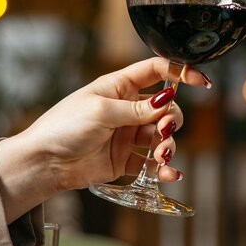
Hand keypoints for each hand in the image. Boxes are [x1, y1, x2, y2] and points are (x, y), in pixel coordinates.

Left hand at [0, 58, 210, 218]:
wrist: (44, 162)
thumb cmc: (63, 127)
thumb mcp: (101, 112)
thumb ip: (138, 109)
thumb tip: (169, 99)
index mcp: (119, 86)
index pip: (157, 71)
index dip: (180, 72)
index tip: (202, 82)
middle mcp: (127, 108)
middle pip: (166, 108)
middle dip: (171, 120)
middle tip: (162, 132)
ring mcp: (127, 134)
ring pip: (162, 136)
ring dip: (168, 145)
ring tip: (162, 156)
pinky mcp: (126, 159)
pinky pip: (152, 163)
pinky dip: (163, 168)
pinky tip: (169, 173)